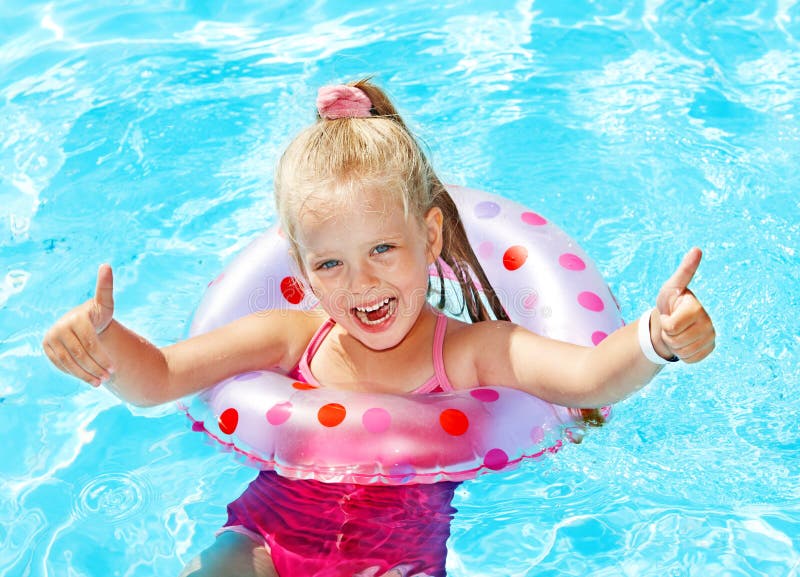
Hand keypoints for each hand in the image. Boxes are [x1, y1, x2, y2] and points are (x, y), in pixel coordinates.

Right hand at [42, 264, 115, 385]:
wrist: (81, 322)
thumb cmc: (98, 314)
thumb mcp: (105, 304)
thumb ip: (106, 288)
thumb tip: (106, 265)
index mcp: (76, 319)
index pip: (90, 344)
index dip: (103, 358)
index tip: (115, 370)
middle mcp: (59, 328)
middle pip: (80, 355)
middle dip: (96, 368)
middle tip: (109, 378)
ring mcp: (51, 339)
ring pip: (69, 363)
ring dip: (85, 375)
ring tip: (101, 382)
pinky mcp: (47, 348)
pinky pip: (61, 365)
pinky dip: (75, 373)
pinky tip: (89, 378)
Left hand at [652, 248, 714, 362]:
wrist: (670, 324)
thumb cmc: (669, 304)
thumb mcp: (671, 287)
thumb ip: (684, 271)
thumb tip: (697, 249)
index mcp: (696, 307)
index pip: (671, 326)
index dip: (664, 322)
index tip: (669, 313)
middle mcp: (708, 321)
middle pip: (676, 339)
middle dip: (668, 334)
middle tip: (671, 324)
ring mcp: (711, 337)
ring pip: (683, 350)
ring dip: (674, 344)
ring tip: (676, 332)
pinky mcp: (709, 349)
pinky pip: (690, 358)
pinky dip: (682, 354)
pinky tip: (684, 342)